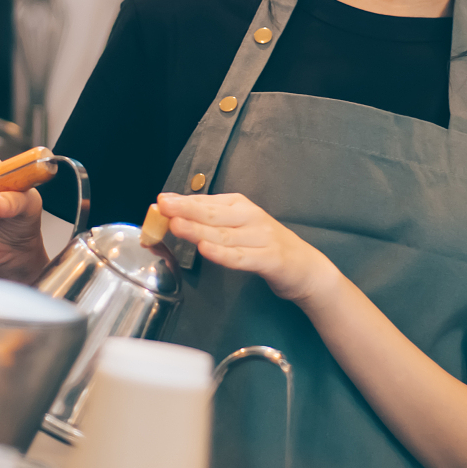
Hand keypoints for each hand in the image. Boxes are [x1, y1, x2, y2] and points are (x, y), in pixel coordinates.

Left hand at [157, 191, 337, 306]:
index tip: (161, 201)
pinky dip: (222, 254)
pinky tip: (205, 249)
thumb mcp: (239, 227)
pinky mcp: (269, 259)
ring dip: (199, 229)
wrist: (305, 266)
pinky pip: (242, 257)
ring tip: (176, 226)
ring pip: (224, 235)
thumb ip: (211, 221)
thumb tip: (175, 214)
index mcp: (241, 206)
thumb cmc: (265, 245)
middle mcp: (251, 217)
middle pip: (214, 214)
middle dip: (187, 210)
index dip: (183, 202)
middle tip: (163, 207)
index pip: (208, 202)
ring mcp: (262, 238)